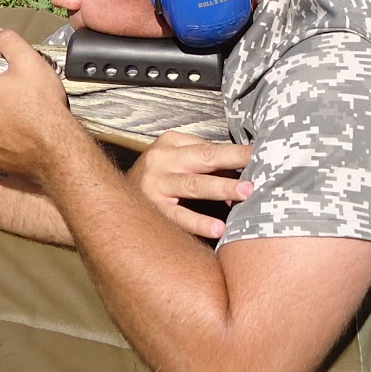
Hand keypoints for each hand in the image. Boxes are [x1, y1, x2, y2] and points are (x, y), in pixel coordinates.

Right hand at [127, 131, 252, 239]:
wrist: (111, 199)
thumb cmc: (155, 179)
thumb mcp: (174, 159)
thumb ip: (203, 161)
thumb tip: (242, 168)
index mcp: (170, 144)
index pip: (209, 147)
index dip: (236, 151)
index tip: (259, 154)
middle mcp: (161, 160)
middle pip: (203, 159)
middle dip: (232, 163)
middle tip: (257, 171)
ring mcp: (154, 185)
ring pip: (193, 185)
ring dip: (221, 189)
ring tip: (243, 194)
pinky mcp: (152, 210)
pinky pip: (179, 217)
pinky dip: (199, 222)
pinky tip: (217, 228)